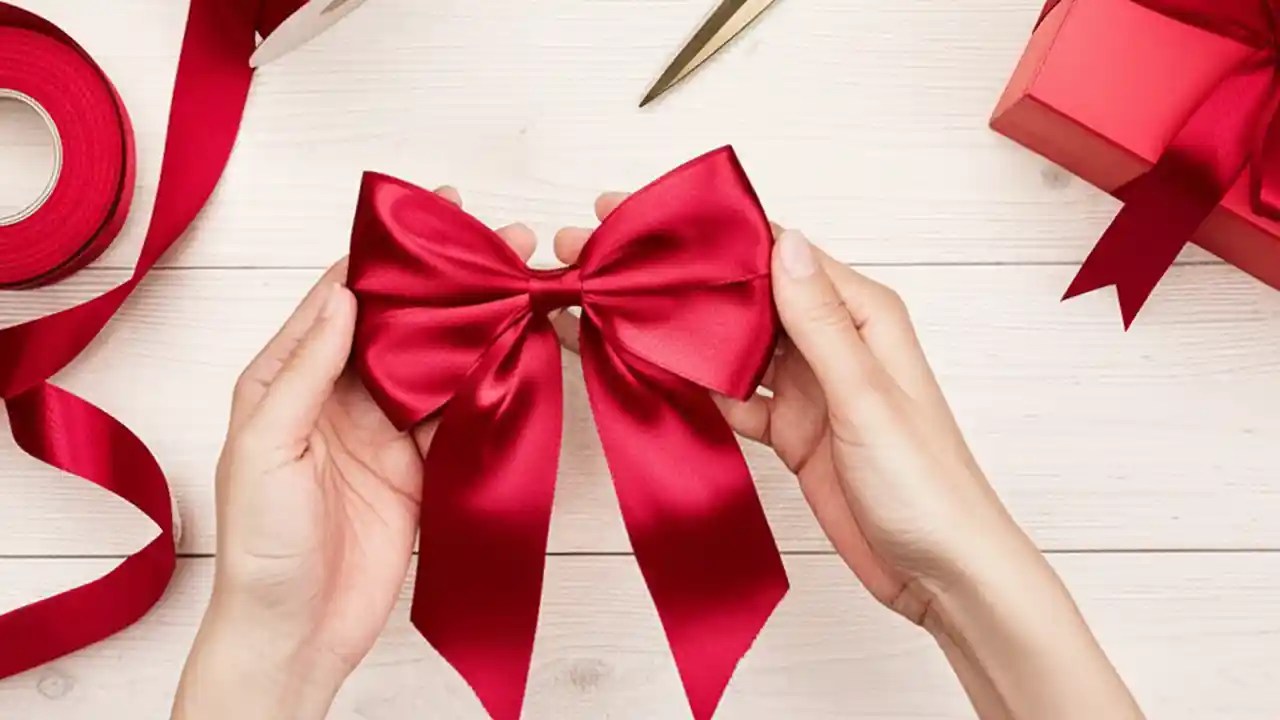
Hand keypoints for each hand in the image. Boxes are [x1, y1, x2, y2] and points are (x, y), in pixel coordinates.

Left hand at [174, 188, 538, 719]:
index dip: (384, 258)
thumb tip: (342, 297)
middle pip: (398, 324)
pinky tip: (516, 356)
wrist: (295, 634)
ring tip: (519, 286)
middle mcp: (337, 397)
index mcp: (287, 380)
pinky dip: (486, 386)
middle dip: (446, 283)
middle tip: (496, 243)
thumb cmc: (259, 548)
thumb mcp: (265, 448)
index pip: (339, 301)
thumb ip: (305, 371)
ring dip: (474, 327)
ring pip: (435, 363)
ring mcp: (383, 432)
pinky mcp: (418, 469)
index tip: (429, 218)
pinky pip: (457, 415)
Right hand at [553, 194, 1029, 619]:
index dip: (705, 234)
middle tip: (600, 257)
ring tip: (606, 308)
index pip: (772, 254)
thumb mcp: (868, 396)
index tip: (641, 220)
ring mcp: (807, 387)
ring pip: (727, 343)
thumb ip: (821, 322)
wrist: (941, 574)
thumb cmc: (929, 486)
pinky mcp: (791, 430)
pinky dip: (688, 385)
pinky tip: (642, 370)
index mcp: (861, 315)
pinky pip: (729, 395)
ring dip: (671, 329)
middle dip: (672, 277)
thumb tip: (785, 242)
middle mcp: (832, 341)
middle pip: (740, 295)